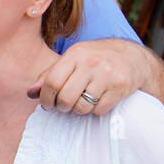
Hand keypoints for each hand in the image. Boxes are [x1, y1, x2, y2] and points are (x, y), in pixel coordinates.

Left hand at [28, 38, 151, 114]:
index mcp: (75, 54)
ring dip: (79, 109)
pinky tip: (99, 99)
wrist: (132, 57)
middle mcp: (91, 62)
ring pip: (82, 107)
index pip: (52, 82)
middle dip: (62, 107)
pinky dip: (96, 110)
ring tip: (82, 101)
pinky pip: (99, 110)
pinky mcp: (120, 86)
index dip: (46, 98)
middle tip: (65, 105)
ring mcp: (107, 74)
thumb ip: (50, 75)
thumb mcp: (72, 60)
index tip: (47, 103)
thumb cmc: (95, 59)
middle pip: (66, 98)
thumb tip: (30, 93)